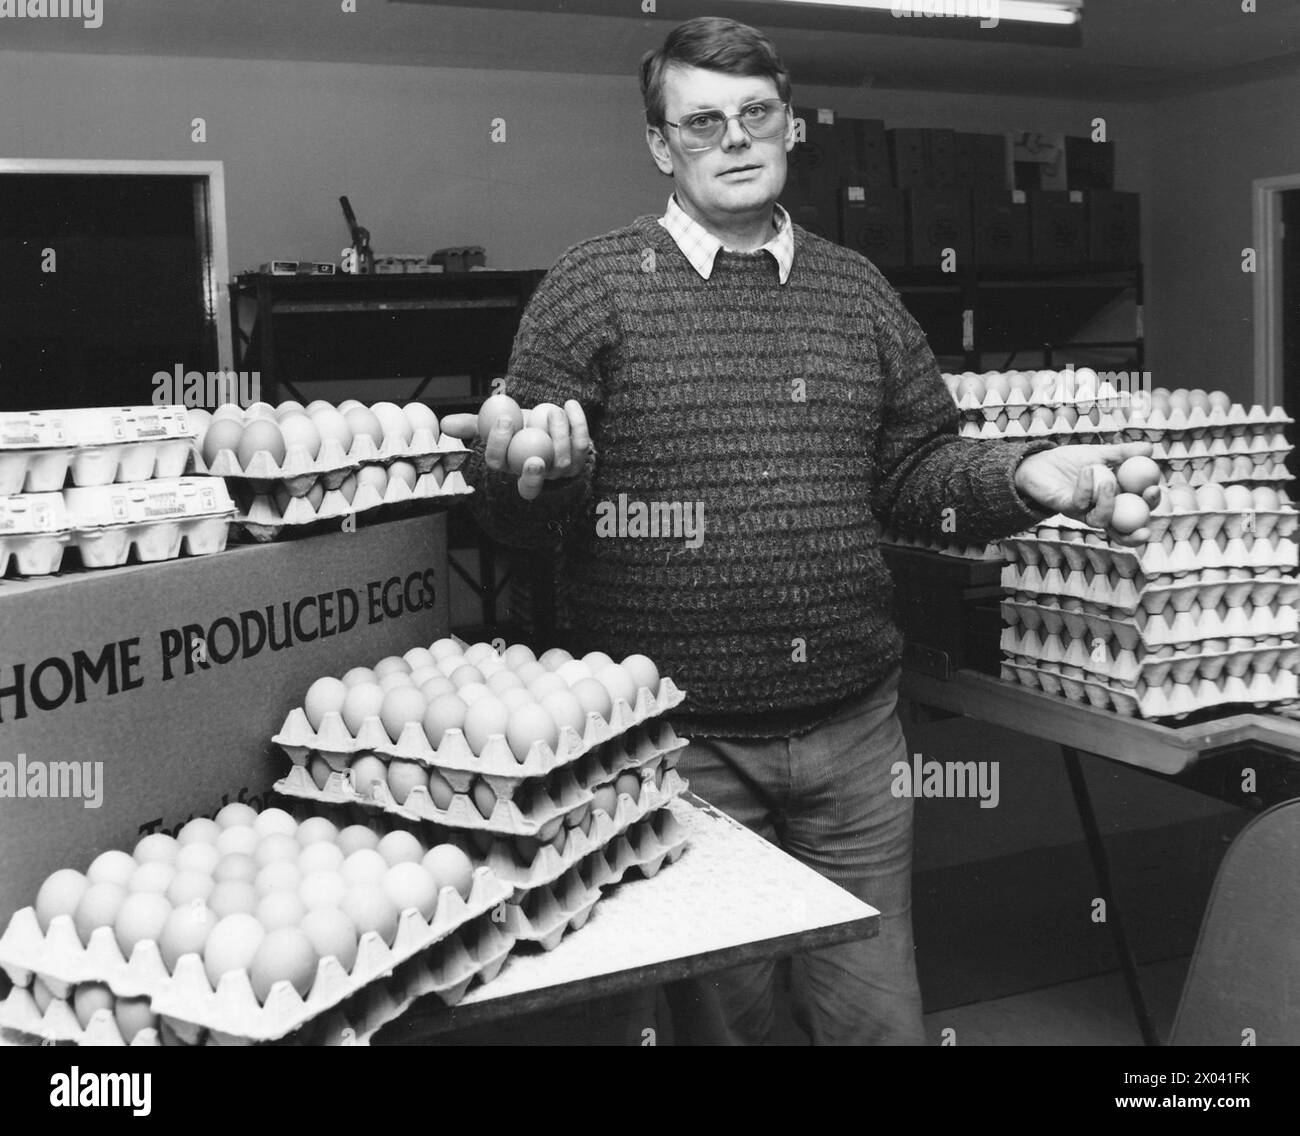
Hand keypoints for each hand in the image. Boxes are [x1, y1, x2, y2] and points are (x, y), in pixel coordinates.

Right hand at [441, 398, 592, 500]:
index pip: (499, 465)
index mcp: (509, 468)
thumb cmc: (520, 424)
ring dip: (558, 435)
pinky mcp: (581, 461)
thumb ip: (472, 423)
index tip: (504, 420)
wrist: (551, 423)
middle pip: (532, 485)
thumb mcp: (496, 422)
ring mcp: (559, 472)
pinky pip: (581, 445)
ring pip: (562, 462)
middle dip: (533, 476)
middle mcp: (534, 476)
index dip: (499, 447)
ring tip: (553, 410)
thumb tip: (443, 423)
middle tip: (534, 456)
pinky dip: (577, 423)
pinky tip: (570, 404)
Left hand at [1014, 443, 1162, 545]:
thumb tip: (1150, 448)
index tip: (1154, 489)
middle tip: (1145, 500)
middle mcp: (1101, 511)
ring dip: (1108, 502)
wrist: (1038, 463)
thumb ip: (1123, 453)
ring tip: (1109, 481)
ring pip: (1101, 519)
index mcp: (1115, 499)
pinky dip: (1086, 486)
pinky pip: (1079, 503)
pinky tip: (1088, 469)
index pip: (1139, 508)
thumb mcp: (1099, 454)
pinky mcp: (1065, 508)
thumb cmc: (1070, 461)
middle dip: (1138, 522)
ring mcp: (1082, 513)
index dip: (1150, 504)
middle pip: (1125, 527)